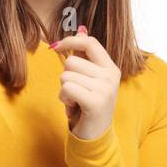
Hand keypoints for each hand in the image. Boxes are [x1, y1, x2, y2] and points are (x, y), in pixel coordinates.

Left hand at [51, 25, 120, 140]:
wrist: (95, 137)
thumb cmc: (88, 106)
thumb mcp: (88, 79)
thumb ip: (86, 56)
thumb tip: (81, 29)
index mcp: (111, 68)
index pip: (90, 43)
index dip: (71, 41)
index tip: (56, 47)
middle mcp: (111, 76)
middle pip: (71, 62)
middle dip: (66, 78)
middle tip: (76, 94)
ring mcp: (105, 88)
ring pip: (66, 76)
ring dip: (64, 91)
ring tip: (75, 102)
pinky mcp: (96, 101)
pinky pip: (67, 88)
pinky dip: (64, 100)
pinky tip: (73, 109)